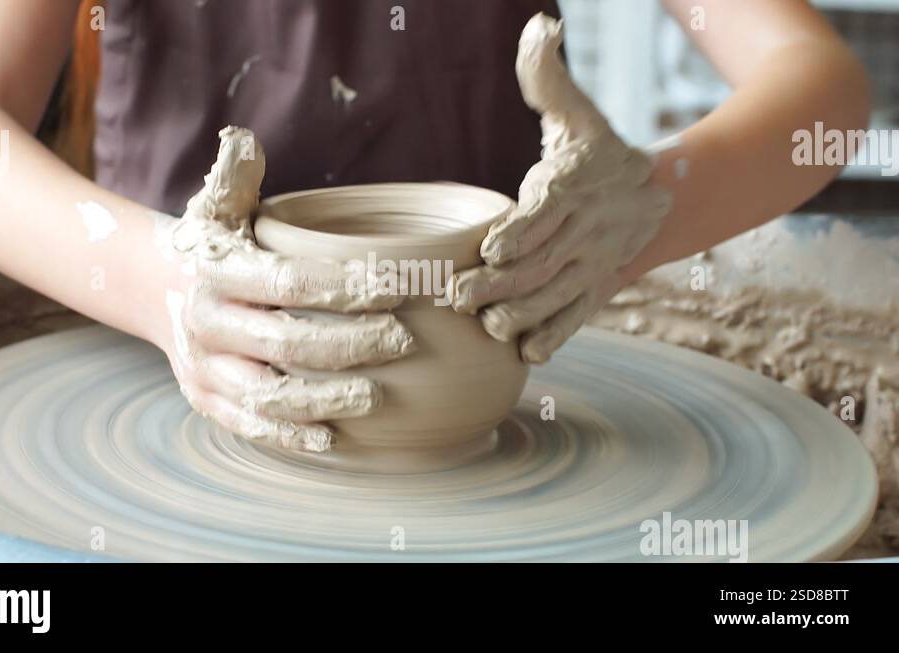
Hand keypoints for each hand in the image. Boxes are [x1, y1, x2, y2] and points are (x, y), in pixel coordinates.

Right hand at [157, 126, 413, 451]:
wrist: (154, 287)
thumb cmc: (211, 242)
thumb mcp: (217, 204)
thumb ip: (234, 176)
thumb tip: (244, 139)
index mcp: (217, 271)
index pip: (290, 281)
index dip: (346, 287)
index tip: (397, 287)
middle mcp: (206, 322)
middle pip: (286, 341)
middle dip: (351, 344)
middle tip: (404, 342)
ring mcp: (204, 366)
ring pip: (268, 393)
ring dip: (325, 399)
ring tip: (376, 397)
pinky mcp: (205, 399)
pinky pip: (248, 425)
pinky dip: (289, 437)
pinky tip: (333, 439)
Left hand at [446, 14, 671, 363]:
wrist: (651, 199)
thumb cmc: (593, 153)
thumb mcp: (575, 113)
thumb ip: (547, 78)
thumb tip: (537, 28)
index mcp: (578, 183)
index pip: (549, 208)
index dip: (522, 230)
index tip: (491, 249)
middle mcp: (588, 228)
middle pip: (542, 261)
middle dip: (499, 284)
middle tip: (458, 296)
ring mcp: (593, 264)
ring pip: (556, 297)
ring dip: (520, 316)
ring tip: (485, 326)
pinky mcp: (595, 291)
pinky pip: (578, 318)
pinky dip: (555, 337)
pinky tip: (527, 354)